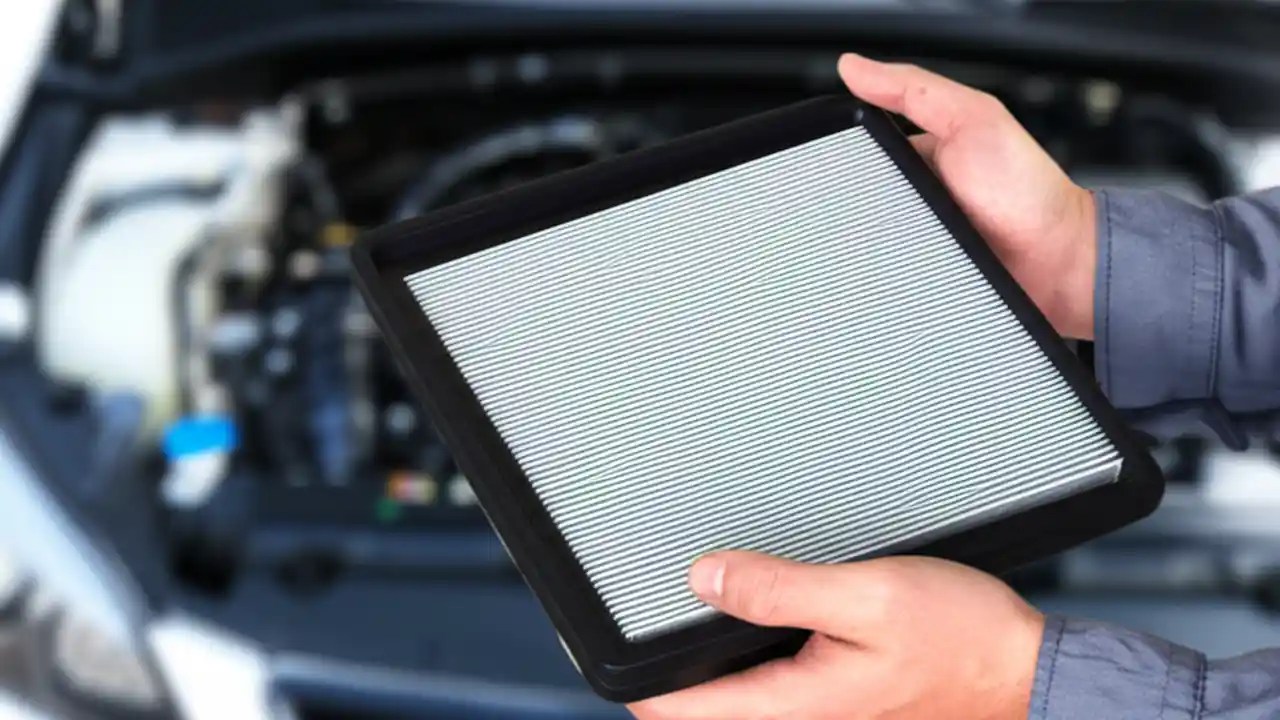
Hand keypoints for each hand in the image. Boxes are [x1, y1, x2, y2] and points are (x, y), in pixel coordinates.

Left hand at [628, 552, 1042, 719]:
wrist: (1023, 668)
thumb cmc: (960, 638)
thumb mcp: (864, 597)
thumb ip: (779, 590)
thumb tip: (706, 580)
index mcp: (794, 704)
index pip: (681, 708)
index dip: (635, 681)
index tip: (601, 645)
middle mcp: (801, 716)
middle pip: (704, 703)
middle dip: (666, 665)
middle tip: (637, 608)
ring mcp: (819, 710)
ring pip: (735, 691)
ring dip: (706, 656)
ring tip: (685, 602)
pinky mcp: (837, 696)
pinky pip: (768, 678)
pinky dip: (745, 648)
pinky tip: (750, 611)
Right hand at [838, 54, 1096, 339]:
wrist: (1056, 260)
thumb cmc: (1026, 191)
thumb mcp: (971, 119)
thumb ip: (914, 90)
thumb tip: (855, 67)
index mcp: (920, 152)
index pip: (863, 147)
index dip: (851, 150)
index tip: (853, 157)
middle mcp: (914, 193)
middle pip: (860, 196)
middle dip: (864, 202)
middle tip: (897, 203)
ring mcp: (915, 235)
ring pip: (867, 237)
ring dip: (874, 240)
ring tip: (906, 235)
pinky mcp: (917, 271)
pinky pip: (884, 270)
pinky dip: (885, 269)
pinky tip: (898, 264)